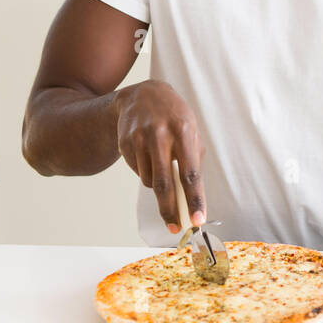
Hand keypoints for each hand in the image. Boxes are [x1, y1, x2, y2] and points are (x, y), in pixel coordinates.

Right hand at [114, 79, 205, 232]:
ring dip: (158, 183)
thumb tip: (192, 200)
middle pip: (164, 183)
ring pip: (149, 181)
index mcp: (184, 132)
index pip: (191, 173)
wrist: (144, 95)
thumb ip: (193, 162)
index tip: (198, 220)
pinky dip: (146, 171)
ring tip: (161, 162)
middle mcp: (160, 135)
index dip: (195, 199)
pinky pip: (138, 172)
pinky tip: (148, 153)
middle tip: (175, 228)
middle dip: (170, 210)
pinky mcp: (124, 143)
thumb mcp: (191, 133)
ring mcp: (139, 139)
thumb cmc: (175, 119)